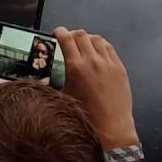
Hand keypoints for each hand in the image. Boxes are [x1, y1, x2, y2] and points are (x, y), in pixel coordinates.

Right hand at [54, 27, 137, 149]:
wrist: (111, 129)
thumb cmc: (85, 117)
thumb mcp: (63, 98)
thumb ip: (53, 83)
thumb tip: (41, 78)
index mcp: (76, 68)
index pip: (66, 38)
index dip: (60, 32)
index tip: (57, 32)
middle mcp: (93, 62)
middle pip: (81, 35)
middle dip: (72, 34)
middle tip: (68, 39)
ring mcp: (108, 64)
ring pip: (97, 39)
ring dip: (87, 39)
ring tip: (83, 46)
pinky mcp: (120, 69)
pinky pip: (109, 48)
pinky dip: (101, 46)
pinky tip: (98, 52)